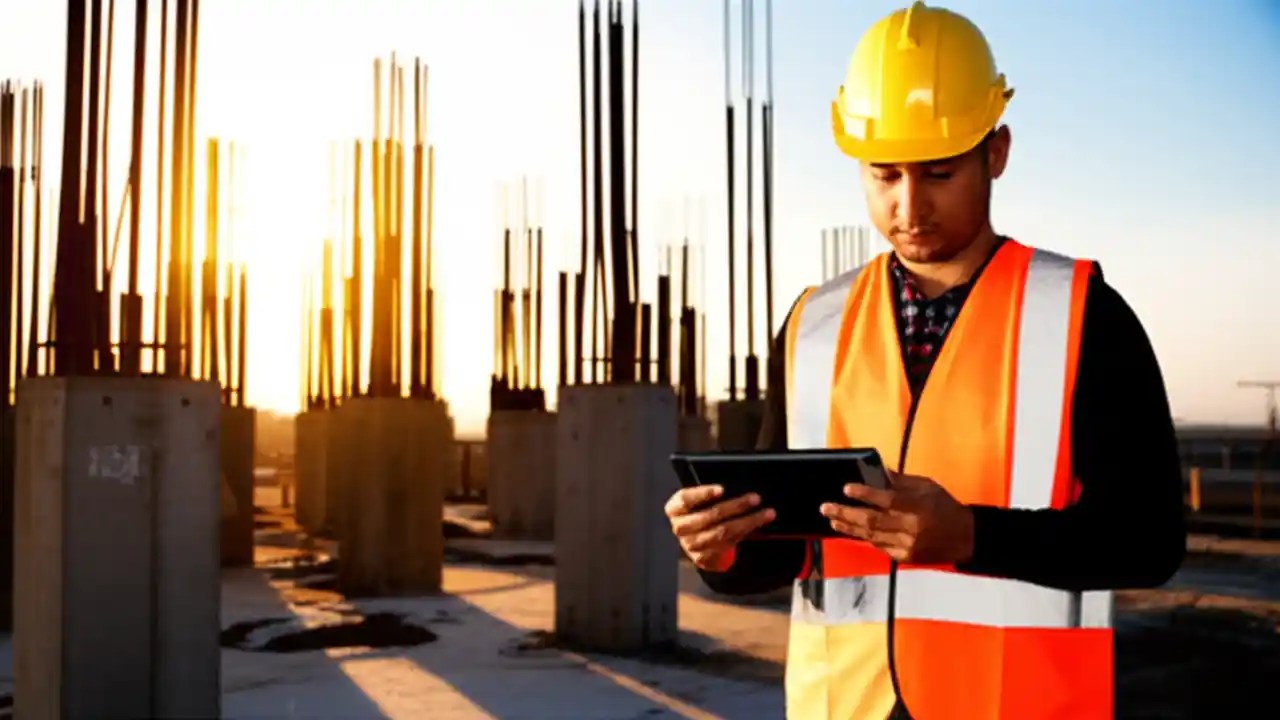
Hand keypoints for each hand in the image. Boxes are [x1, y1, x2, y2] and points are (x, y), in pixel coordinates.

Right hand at [664, 485, 775, 571]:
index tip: (722, 489)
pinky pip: (728, 544)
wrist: (694, 538)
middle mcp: (680, 527)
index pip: (686, 499)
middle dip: (735, 506)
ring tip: (767, 513)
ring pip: (722, 532)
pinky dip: (746, 532)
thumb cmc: (699, 511)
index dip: (703, 493)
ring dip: (748, 522)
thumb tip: (739, 484)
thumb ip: (712, 494)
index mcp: (674, 509)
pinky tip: (759, 524)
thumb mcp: (699, 500)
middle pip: (709, 516)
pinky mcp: (703, 558)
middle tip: (755, 498)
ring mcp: (690, 545)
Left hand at [819, 471, 974, 564]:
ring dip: (849, 528)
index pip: (888, 500)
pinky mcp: (906, 557)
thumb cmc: (944, 507)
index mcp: (919, 506)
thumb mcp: (927, 486)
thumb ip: (901, 481)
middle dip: (846, 514)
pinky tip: (851, 531)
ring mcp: (908, 545)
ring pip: (872, 537)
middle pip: (873, 521)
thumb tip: (878, 471)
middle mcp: (912, 527)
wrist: (965, 537)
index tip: (846, 488)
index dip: (865, 495)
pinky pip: (879, 547)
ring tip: (832, 520)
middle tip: (826, 508)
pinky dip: (864, 538)